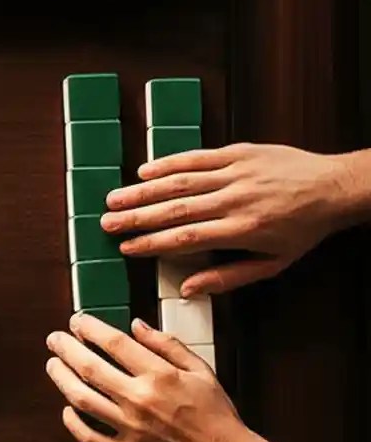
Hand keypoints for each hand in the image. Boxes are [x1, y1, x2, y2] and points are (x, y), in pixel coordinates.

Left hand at [44, 312, 254, 441]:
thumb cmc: (217, 417)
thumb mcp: (201, 371)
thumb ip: (167, 345)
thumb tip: (137, 325)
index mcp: (160, 375)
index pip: (114, 343)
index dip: (90, 328)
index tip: (76, 321)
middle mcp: (140, 399)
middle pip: (90, 367)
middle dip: (66, 349)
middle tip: (53, 339)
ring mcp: (129, 428)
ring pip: (81, 399)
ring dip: (61, 379)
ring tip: (52, 366)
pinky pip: (88, 436)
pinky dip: (72, 422)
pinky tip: (67, 409)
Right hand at [99, 143, 357, 295]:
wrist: (335, 187)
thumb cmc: (304, 229)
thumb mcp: (272, 264)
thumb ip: (228, 277)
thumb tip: (187, 288)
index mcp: (241, 230)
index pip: (186, 238)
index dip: (152, 243)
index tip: (127, 248)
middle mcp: (234, 200)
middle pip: (175, 210)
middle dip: (136, 218)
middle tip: (107, 225)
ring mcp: (235, 173)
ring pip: (180, 182)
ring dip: (143, 191)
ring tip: (114, 199)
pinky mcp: (239, 152)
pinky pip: (198, 157)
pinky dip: (169, 163)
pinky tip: (145, 171)